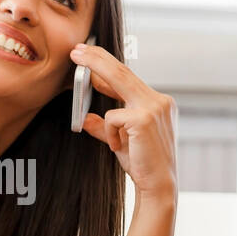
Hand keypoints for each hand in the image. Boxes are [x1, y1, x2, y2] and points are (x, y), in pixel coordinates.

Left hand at [69, 43, 177, 200]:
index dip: (105, 66)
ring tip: (92, 88)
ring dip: (98, 80)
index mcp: (157, 103)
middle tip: (77, 50)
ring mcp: (154, 108)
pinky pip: (111, 117)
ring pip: (117, 83)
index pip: (127, 79)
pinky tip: (119, 147)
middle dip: (97, 58)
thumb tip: (85, 117)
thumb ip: (105, 126)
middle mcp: (159, 101)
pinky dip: (110, 133)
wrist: (159, 186)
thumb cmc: (143, 164)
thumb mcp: (121, 140)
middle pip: (122, 71)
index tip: (88, 57)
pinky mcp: (144, 119)